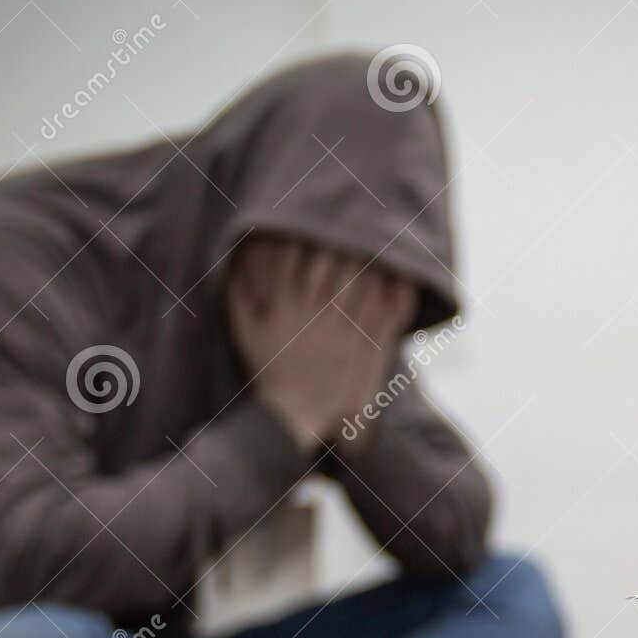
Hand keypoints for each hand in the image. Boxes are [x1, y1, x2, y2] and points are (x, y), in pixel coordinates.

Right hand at [227, 238, 417, 448]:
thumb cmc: (268, 371)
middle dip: (342, 241)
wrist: (291, 412)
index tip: (316, 225)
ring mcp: (343, 330)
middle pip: (332, 261)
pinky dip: (397, 291)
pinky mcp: (365, 347)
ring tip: (380, 243)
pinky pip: (387, 311)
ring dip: (372, 258)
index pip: (296, 256)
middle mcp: (314, 313)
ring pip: (363, 280)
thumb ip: (238, 295)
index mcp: (285, 305)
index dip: (307, 233)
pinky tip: (402, 275)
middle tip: (354, 228)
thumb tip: (235, 261)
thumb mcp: (244, 332)